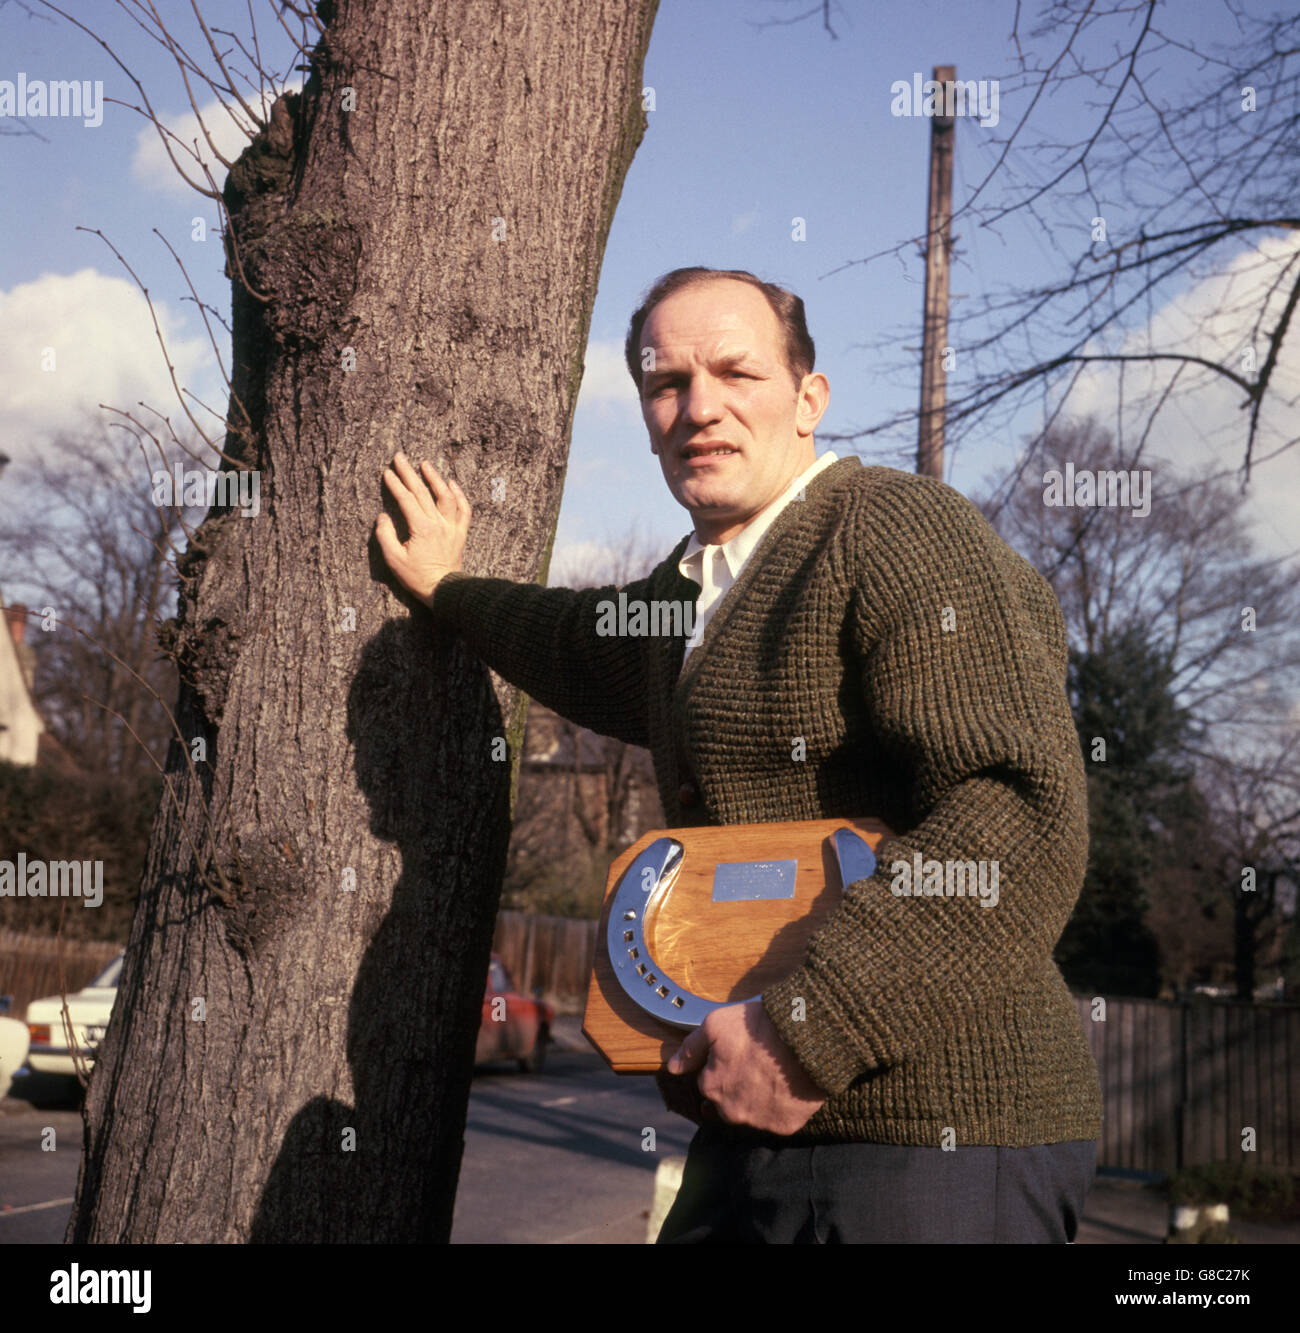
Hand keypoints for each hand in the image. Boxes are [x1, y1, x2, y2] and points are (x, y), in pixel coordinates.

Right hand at [374, 452, 470, 605]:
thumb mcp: (394, 560)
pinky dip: (459, 495)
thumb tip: (382, 517)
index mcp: (421, 528)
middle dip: (409, 473)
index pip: (406, 499)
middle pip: (423, 492)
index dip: (395, 484)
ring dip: (435, 478)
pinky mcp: (460, 533)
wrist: (444, 590)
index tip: (387, 472)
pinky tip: (452, 483)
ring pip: (446, 496)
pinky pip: (464, 510)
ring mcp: (452, 527)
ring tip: (425, 464)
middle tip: (400, 457)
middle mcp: (439, 524)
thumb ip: (386, 536)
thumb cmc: (417, 578)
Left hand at [663, 999, 826, 1134]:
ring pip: (750, 1112)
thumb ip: (691, 1047)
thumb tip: (672, 1067)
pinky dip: (780, 1106)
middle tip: (753, 1063)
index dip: (719, 1064)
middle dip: (735, 1085)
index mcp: (711, 1087)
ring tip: (771, 1073)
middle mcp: (731, 1111)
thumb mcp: (715, 1024)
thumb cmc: (757, 1028)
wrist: (803, 1038)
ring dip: (755, 1098)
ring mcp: (759, 1122)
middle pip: (726, 1101)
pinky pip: (777, 1119)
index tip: (735, 1052)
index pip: (706, 1080)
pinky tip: (786, 1086)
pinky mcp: (785, 1126)